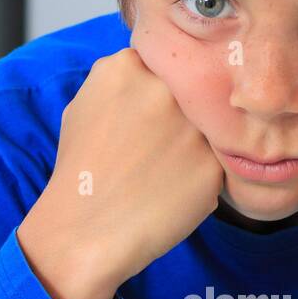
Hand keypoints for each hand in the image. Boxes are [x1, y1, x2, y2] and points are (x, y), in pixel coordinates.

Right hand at [18, 48, 223, 298]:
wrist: (85, 232)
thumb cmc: (81, 172)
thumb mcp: (84, 105)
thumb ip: (124, 81)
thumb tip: (159, 72)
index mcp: (126, 66)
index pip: (165, 66)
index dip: (159, 96)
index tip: (145, 120)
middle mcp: (163, 89)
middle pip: (190, 93)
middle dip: (179, 118)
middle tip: (156, 151)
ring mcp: (191, 127)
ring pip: (206, 129)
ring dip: (192, 148)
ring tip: (161, 174)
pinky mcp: (212, 166)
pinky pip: (216, 163)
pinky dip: (199, 179)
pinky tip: (171, 193)